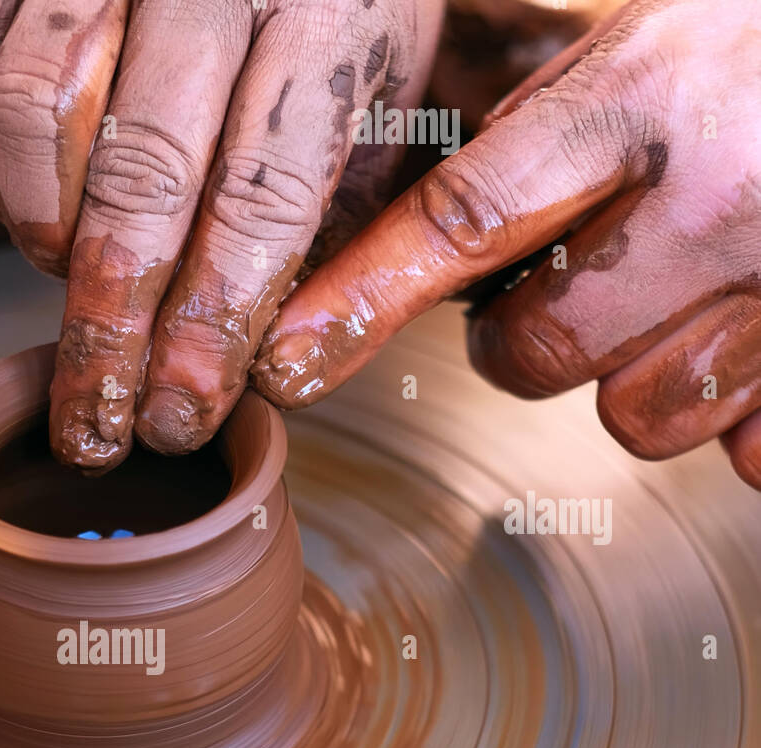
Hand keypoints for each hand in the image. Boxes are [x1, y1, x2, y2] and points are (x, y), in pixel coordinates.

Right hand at [0, 0, 443, 472]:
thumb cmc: (338, 4)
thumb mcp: (384, 100)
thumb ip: (340, 220)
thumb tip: (271, 363)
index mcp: (328, 11)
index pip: (261, 200)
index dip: (215, 324)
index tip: (184, 411)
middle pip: (142, 177)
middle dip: (113, 322)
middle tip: (98, 419)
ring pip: (41, 114)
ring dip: (44, 231)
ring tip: (68, 285)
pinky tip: (33, 215)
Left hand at [252, 0, 760, 491]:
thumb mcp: (656, 38)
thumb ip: (547, 137)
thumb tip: (432, 251)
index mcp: (648, 94)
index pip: (466, 216)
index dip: (364, 298)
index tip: (289, 360)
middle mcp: (720, 194)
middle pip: (539, 360)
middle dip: (535, 343)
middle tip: (590, 281)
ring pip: (639, 420)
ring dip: (646, 377)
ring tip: (704, 290)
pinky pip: (747, 449)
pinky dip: (744, 408)